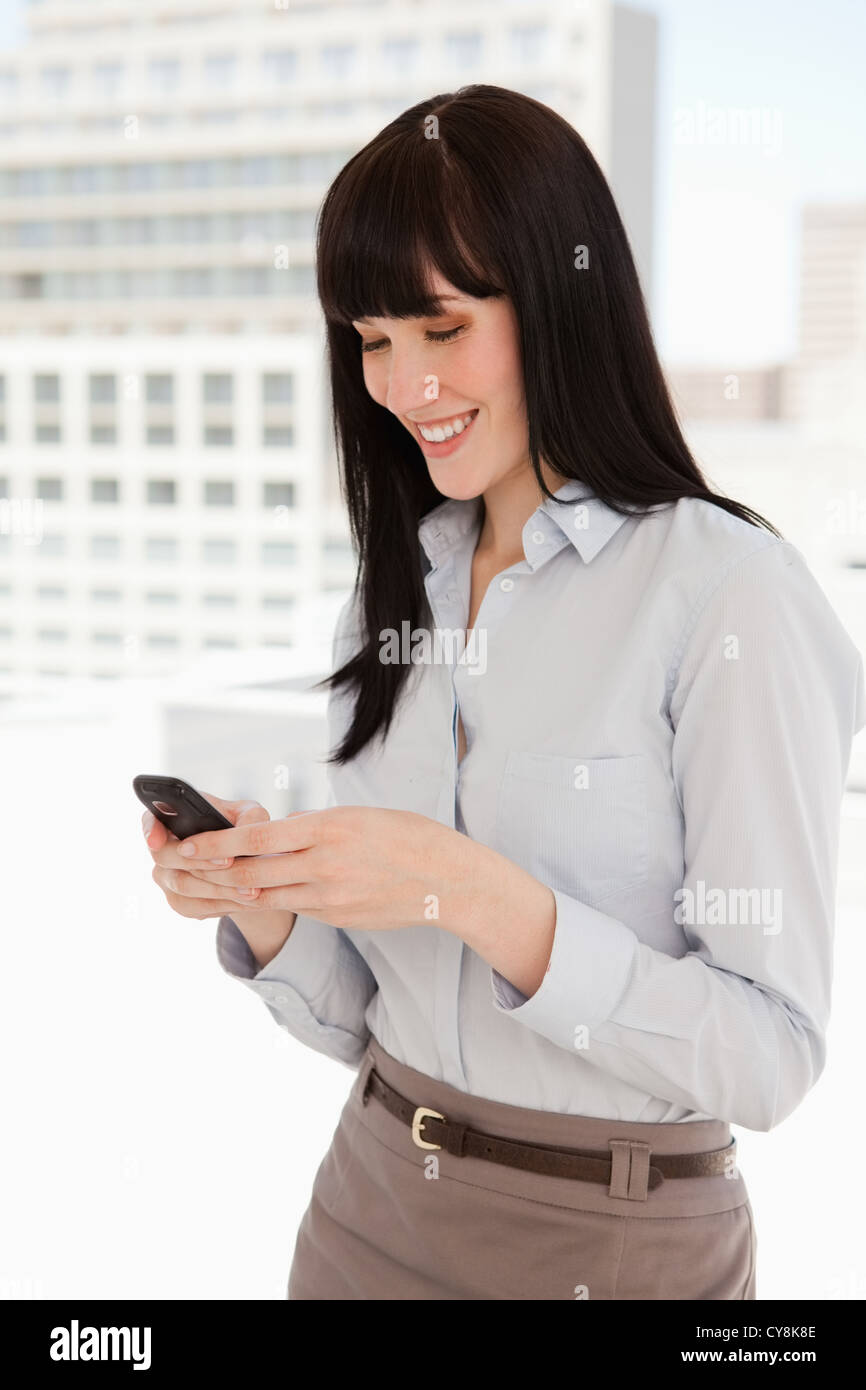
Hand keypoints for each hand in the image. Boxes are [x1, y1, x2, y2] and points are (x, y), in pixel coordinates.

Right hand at [143, 792, 272, 919]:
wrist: (250, 866)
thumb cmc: (244, 831)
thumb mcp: (250, 815)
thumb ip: (248, 817)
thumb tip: (242, 832)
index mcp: (175, 818)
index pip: (151, 819)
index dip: (150, 830)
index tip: (156, 840)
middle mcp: (164, 847)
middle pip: (165, 856)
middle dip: (199, 860)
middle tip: (229, 862)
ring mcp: (167, 877)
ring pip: (183, 885)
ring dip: (217, 887)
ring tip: (250, 889)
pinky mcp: (179, 902)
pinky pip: (194, 906)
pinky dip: (221, 904)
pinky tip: (243, 900)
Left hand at [169, 805, 483, 932]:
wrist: (450, 881)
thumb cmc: (410, 837)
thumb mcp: (360, 816)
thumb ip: (317, 825)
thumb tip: (284, 830)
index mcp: (329, 828)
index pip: (259, 836)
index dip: (217, 843)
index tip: (187, 844)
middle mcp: (325, 863)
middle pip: (252, 871)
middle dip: (208, 871)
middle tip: (175, 868)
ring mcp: (330, 895)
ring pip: (266, 895)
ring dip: (231, 889)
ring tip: (199, 884)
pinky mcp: (338, 917)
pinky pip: (295, 907)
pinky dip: (270, 899)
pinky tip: (251, 895)